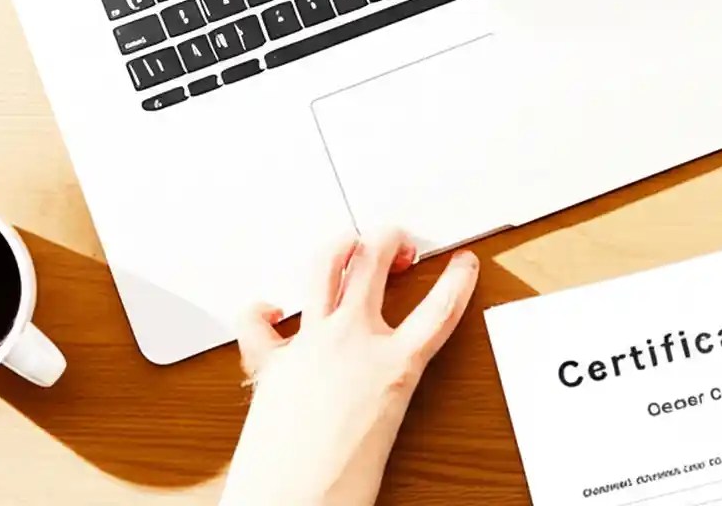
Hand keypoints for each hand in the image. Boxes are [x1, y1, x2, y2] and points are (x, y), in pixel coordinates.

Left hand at [220, 231, 479, 505]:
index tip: (462, 264)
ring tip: (346, 246)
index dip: (457, 280)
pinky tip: (271, 307)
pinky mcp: (270, 360)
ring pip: (322, 267)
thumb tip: (376, 387)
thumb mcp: (389, 430)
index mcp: (395, 367)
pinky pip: (259, 320)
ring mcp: (309, 343)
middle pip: (374, 263)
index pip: (440, 309)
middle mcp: (352, 341)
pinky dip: (263, 308)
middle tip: (398, 242)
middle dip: (389, 239)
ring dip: (338, 248)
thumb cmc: (340, 487)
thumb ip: (387, 393)